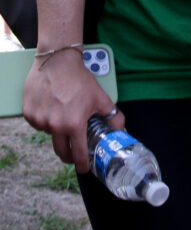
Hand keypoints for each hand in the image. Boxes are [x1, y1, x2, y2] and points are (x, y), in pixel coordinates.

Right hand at [23, 48, 125, 172]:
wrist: (58, 61)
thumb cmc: (80, 79)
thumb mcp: (100, 97)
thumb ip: (113, 116)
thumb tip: (122, 130)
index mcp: (74, 125)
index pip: (78, 154)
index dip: (82, 164)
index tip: (84, 168)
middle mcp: (55, 126)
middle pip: (61, 151)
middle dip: (69, 154)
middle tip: (74, 149)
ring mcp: (40, 120)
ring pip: (49, 134)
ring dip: (56, 129)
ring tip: (63, 112)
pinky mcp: (29, 113)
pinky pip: (37, 123)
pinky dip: (44, 119)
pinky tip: (51, 106)